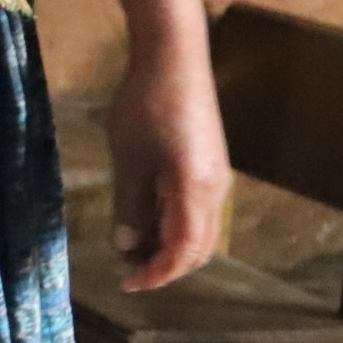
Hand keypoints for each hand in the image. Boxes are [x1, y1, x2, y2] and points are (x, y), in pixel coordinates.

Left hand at [100, 42, 229, 292]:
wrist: (175, 59)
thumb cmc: (146, 106)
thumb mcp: (129, 159)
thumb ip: (130, 206)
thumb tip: (128, 248)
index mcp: (196, 192)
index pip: (184, 253)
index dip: (157, 275)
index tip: (126, 282)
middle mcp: (215, 191)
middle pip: (198, 249)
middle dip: (165, 266)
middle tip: (127, 269)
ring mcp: (217, 178)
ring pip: (200, 230)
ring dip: (170, 246)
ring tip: (132, 246)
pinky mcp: (210, 165)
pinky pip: (198, 210)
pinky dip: (175, 225)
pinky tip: (147, 217)